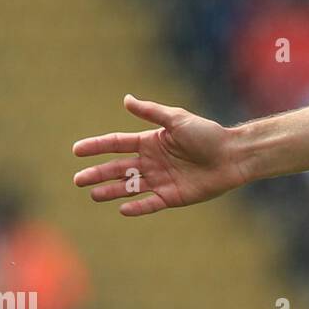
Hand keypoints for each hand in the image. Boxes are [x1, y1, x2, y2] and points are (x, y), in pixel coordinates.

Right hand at [72, 94, 248, 215]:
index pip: (117, 144)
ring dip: (111, 191)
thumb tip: (126, 99)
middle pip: (118, 168)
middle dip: (97, 174)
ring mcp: (161, 180)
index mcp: (151, 142)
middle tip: (78, 180)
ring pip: (130, 187)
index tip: (76, 150)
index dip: (96, 147)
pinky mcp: (173, 196)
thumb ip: (152, 113)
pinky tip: (122, 209)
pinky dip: (137, 206)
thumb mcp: (178, 119)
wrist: (233, 156)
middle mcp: (152, 161)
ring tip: (93, 195)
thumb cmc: (208, 134)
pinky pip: (151, 203)